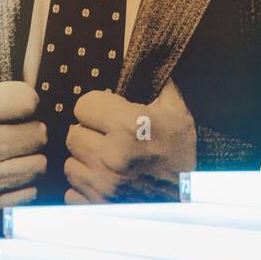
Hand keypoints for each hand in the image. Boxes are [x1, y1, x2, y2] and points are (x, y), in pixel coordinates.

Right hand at [0, 59, 46, 218]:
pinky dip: (25, 184)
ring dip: (33, 158)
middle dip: (33, 131)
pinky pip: (31, 192)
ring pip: (39, 165)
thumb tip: (27, 43)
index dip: (28, 100)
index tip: (21, 104)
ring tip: (18, 152)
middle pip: (38, 135)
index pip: (27, 100)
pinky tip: (11, 173)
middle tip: (20, 131)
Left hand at [63, 79, 197, 203]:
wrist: (191, 200)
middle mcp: (110, 157)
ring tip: (105, 159)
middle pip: (73, 134)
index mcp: (127, 127)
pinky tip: (103, 180)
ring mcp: (102, 186)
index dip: (96, 107)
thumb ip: (158, 80)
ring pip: (70, 163)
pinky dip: (84, 187)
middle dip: (88, 133)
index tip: (108, 113)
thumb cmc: (181, 152)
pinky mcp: (97, 207)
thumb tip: (151, 52)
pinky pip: (72, 191)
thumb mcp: (176, 111)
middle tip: (107, 137)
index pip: (83, 105)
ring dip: (84, 160)